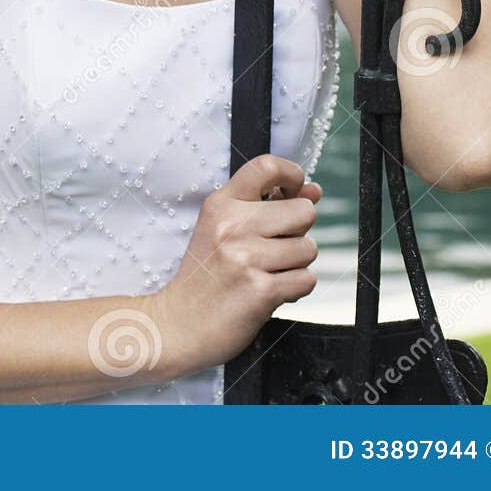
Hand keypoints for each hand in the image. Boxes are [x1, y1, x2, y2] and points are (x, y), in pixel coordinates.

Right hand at [147, 153, 320, 376]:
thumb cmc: (205, 276)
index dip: (292, 175)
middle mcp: (232, 225)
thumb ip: (269, 205)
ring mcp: (246, 257)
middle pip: (303, 211)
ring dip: (296, 265)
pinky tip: (269, 291)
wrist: (177, 324)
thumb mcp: (224, 228)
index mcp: (221, 204)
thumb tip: (313, 190)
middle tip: (272, 248)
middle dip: (299, 232)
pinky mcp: (260, 290)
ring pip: (309, 248)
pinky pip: (306, 279)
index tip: (293, 192)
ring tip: (266, 272)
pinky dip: (294, 289)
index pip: (266, 166)